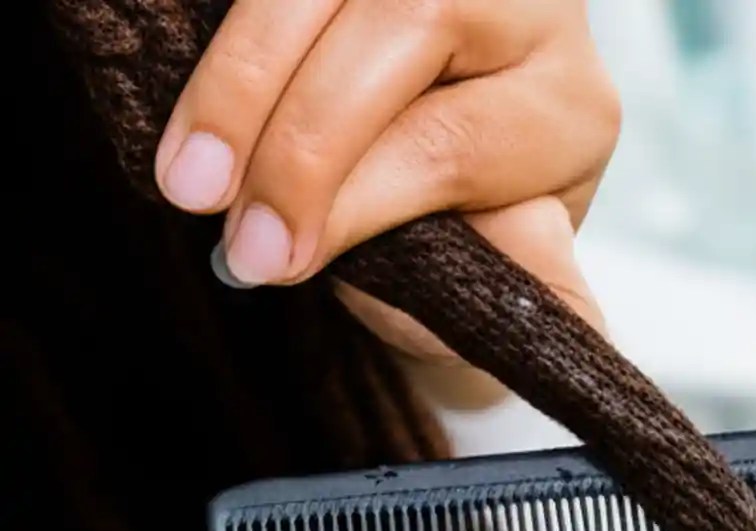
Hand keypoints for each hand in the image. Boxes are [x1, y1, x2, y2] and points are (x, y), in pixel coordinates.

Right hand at [155, 0, 617, 402]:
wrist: (446, 179)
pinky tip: (191, 93)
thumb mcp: (498, 278)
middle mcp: (530, 13)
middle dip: (293, 131)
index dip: (352, 198)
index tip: (272, 258)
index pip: (458, 139)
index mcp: (570, 110)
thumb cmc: (463, 240)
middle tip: (211, 210)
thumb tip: (536, 265)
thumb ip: (519, 279)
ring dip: (241, 75)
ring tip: (184, 172)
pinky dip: (234, 29)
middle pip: (406, 23)